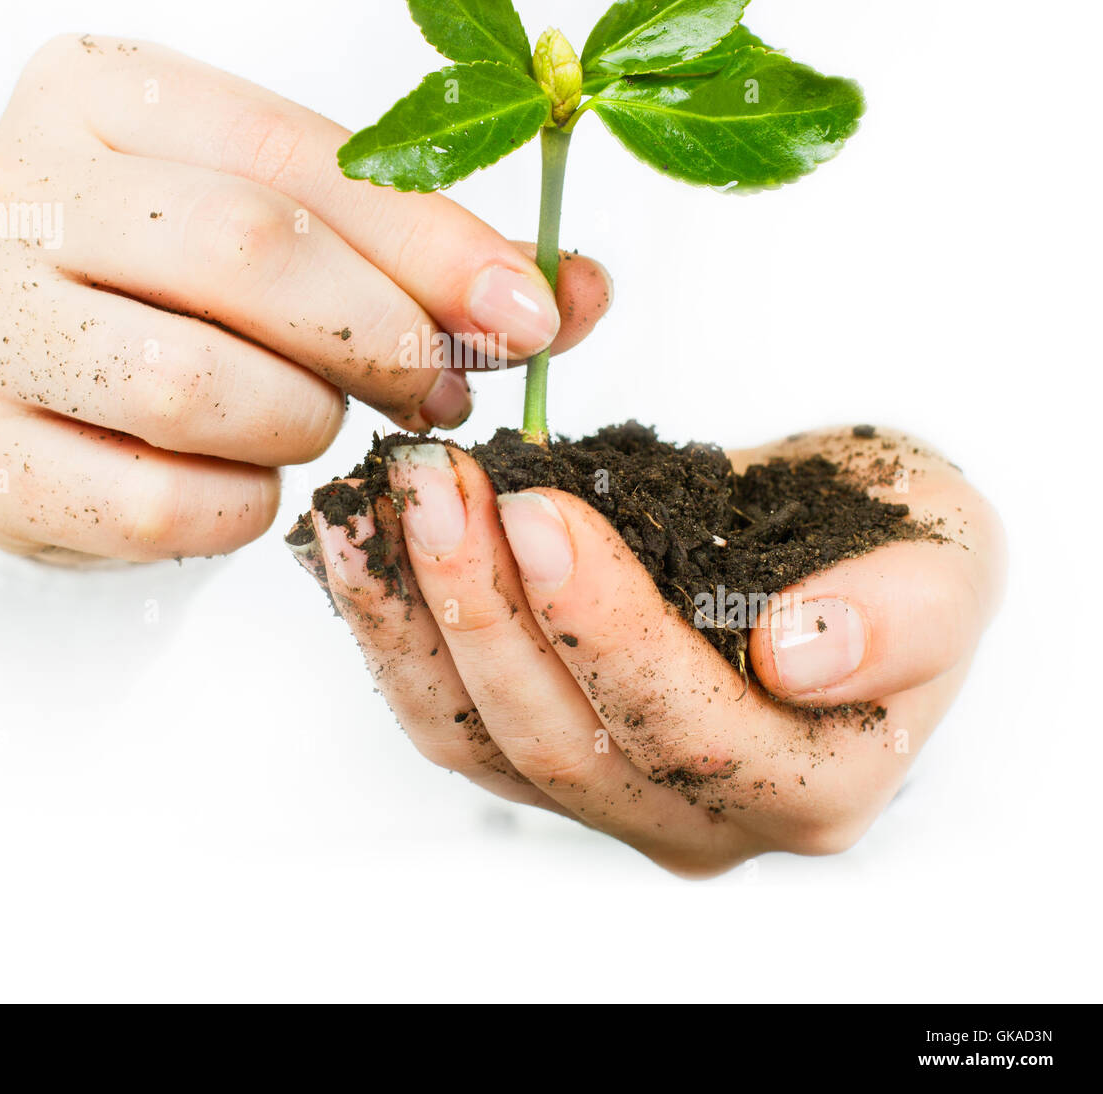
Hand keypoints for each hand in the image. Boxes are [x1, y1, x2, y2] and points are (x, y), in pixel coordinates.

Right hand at [0, 35, 611, 560]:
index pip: (291, 150)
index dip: (430, 240)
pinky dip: (239, 507)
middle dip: (380, 335)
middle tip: (443, 389)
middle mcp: (14, 189)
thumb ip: (422, 249)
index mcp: (100, 91)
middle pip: (242, 250)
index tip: (529, 314)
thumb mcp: (285, 224)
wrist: (19, 370)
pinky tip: (248, 481)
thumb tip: (577, 292)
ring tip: (319, 421)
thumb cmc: (172, 281)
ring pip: (191, 384)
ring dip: (303, 421)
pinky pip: (154, 506)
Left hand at [298, 429, 1004, 875]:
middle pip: (561, 742)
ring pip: (478, 738)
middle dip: (485, 606)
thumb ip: (906, 615)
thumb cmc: (891, 555)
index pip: (688, 733)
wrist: (827, 556)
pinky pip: (443, 708)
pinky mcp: (536, 752)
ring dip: (416, 614)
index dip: (604, 628)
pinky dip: (391, 626)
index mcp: (807, 785)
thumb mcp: (945, 557)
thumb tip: (803, 654)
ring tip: (382, 501)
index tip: (540, 510)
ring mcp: (605, 795)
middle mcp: (697, 821)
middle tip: (436, 484)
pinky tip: (359, 541)